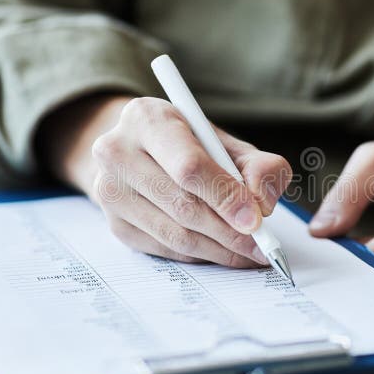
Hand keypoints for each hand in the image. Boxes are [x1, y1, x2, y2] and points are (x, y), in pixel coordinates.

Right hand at [38, 94, 291, 267]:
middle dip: (229, 232)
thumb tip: (263, 203)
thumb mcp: (225, 142)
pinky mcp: (114, 224)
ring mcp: (110, 192)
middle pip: (182, 206)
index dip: (225, 197)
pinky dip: (201, 255)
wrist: (136, 151)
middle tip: (261, 245)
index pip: (189, 166)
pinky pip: (167, 249)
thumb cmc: (187, 145)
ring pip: (175, 235)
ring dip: (219, 250)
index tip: (255, 220)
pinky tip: (222, 250)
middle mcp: (117, 152)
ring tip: (249, 252)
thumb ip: (257, 166)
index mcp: (147, 119)